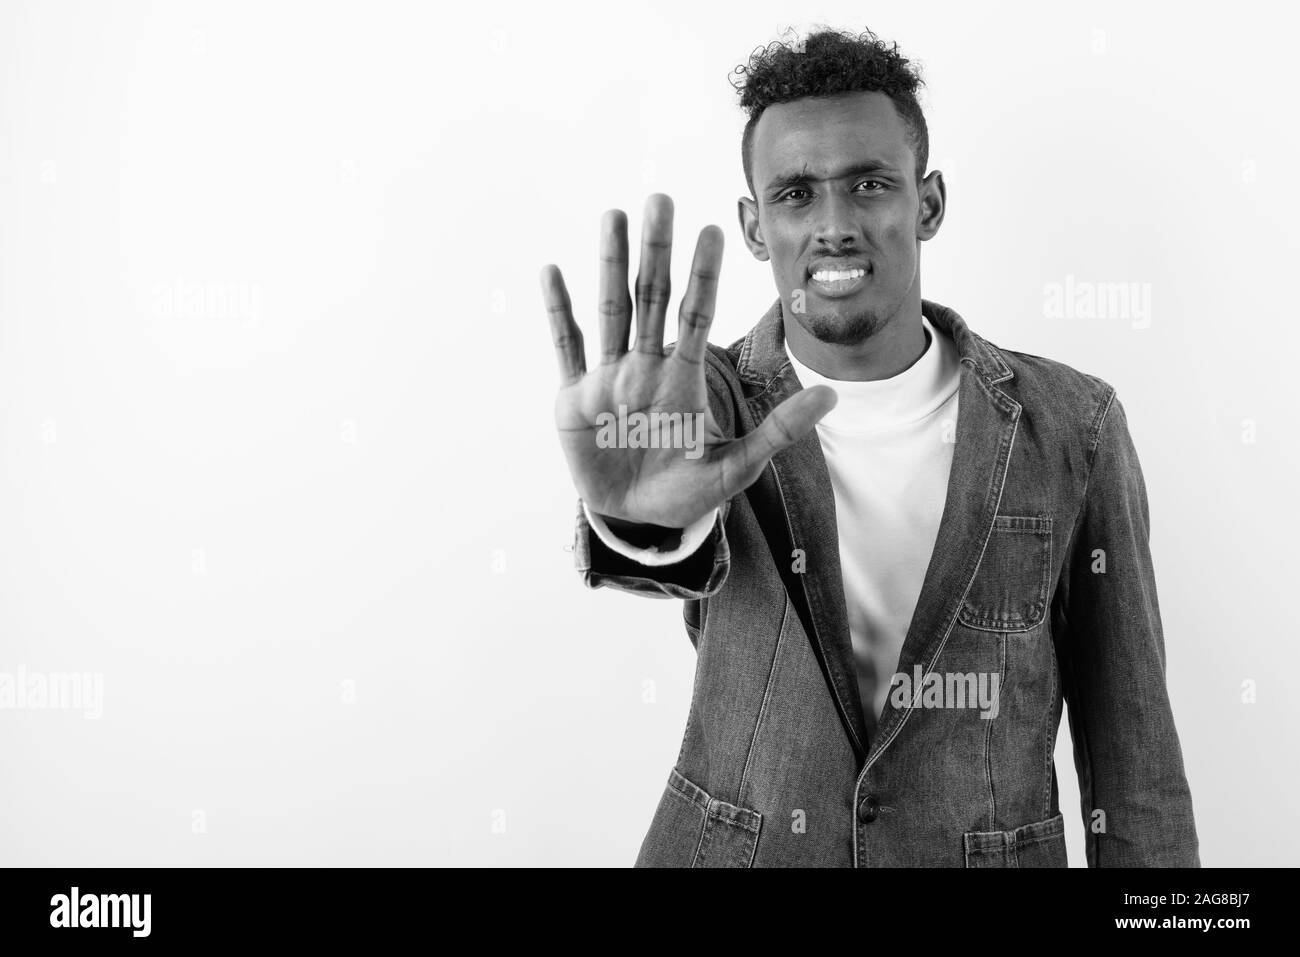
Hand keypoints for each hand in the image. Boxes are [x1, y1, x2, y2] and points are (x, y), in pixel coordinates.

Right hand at [541, 194, 835, 528]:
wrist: (636, 520)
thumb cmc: (686, 489)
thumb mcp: (736, 466)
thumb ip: (778, 430)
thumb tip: (833, 396)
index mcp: (683, 379)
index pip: (696, 316)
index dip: (704, 276)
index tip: (714, 230)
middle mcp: (645, 368)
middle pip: (651, 298)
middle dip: (656, 251)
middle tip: (661, 199)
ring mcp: (608, 379)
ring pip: (610, 311)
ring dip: (609, 264)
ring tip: (613, 216)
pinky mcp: (575, 399)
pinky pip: (567, 347)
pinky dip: (558, 311)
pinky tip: (552, 271)